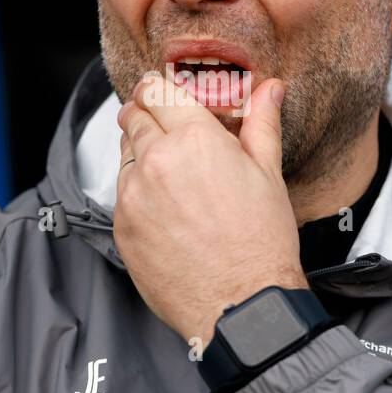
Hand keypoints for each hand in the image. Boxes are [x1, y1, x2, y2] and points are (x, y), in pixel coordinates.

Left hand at [114, 68, 306, 346]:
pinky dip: (135, 189)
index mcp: (194, 140)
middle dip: (142, 112)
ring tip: (165, 168)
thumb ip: (262, 125)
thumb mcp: (268, 175)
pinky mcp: (121, 226)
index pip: (158, 92)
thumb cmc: (260, 244)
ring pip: (124, 154)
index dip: (155, 86)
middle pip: (133, 116)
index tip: (156, 88)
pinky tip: (161, 205)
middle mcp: (156, 161)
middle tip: (155, 118)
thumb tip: (271, 89)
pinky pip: (120, 193)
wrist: (241, 306)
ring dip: (137, 150)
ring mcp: (133, 195)